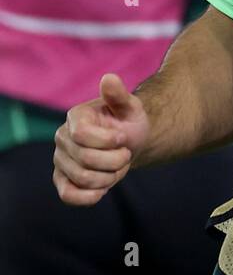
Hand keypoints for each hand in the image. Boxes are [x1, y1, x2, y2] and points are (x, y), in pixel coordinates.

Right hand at [53, 73, 149, 206]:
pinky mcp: (62, 179)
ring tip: (118, 167)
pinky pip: (68, 195)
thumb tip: (109, 78)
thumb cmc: (128, 121)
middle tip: (126, 155)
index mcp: (75, 117)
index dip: (109, 141)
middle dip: (115, 161)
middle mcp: (62, 137)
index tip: (123, 137)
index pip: (82, 135)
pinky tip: (103, 190)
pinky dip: (89, 196)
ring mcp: (60, 159)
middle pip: (86, 160)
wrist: (128, 143)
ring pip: (83, 179)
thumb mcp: (131, 107)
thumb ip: (120, 95)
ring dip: (110, 177)